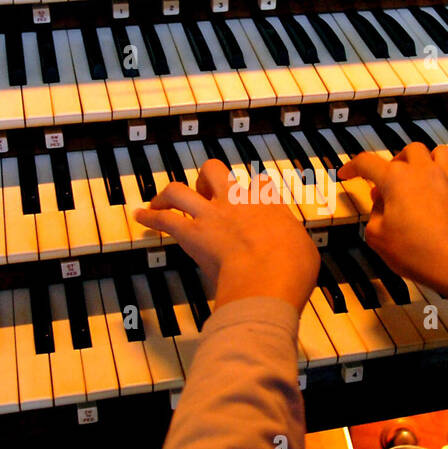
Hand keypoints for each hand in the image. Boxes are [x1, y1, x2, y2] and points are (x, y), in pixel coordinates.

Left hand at [135, 159, 319, 313]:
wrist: (268, 277)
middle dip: (205, 179)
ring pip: (181, 189)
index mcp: (268, 204)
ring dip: (168, 194)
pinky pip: (165, 219)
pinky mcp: (192, 234)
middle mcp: (237, 202)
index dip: (255, 188)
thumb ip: (295, 245)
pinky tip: (141, 216)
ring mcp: (212, 216)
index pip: (260, 184)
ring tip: (161, 200)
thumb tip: (297, 252)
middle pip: (215, 171)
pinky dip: (150, 217)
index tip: (252, 194)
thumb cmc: (291, 269)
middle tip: (204, 191)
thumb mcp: (306, 251)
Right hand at [338, 142, 447, 329]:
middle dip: (392, 164)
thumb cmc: (418, 252)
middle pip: (406, 152)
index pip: (367, 162)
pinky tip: (431, 199)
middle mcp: (423, 171)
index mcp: (396, 179)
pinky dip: (438, 178)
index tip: (347, 173)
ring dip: (421, 161)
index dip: (352, 166)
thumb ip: (374, 217)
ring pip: (435, 152)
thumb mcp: (378, 238)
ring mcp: (446, 180)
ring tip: (414, 180)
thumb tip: (382, 208)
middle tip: (385, 187)